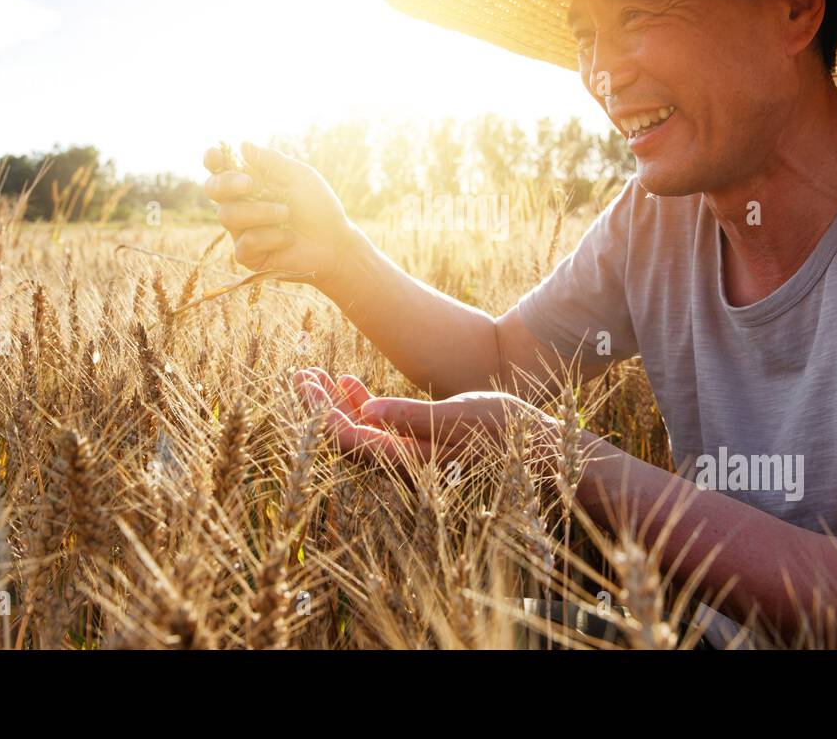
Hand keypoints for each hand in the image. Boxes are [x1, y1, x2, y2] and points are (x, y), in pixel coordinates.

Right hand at [202, 141, 359, 286]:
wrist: (335, 242)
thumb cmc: (318, 206)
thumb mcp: (300, 176)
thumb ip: (273, 162)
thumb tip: (244, 145)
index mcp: (249, 182)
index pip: (220, 169)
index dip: (213, 160)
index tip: (216, 156)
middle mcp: (240, 204)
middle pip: (213, 189)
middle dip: (227, 184)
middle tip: (249, 184)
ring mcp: (241, 230)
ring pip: (228, 215)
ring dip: (260, 212)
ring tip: (286, 213)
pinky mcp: (248, 255)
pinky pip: (246, 242)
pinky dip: (270, 237)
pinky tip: (289, 238)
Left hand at [292, 367, 578, 470]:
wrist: (537, 449)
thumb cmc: (502, 431)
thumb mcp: (458, 416)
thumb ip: (411, 417)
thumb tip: (368, 413)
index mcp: (406, 457)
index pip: (347, 437)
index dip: (319, 411)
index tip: (303, 382)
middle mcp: (400, 460)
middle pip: (344, 435)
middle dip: (318, 406)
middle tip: (299, 375)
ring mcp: (408, 453)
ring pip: (358, 430)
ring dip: (335, 404)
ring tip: (316, 376)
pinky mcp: (419, 444)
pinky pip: (378, 428)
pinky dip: (361, 406)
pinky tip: (350, 384)